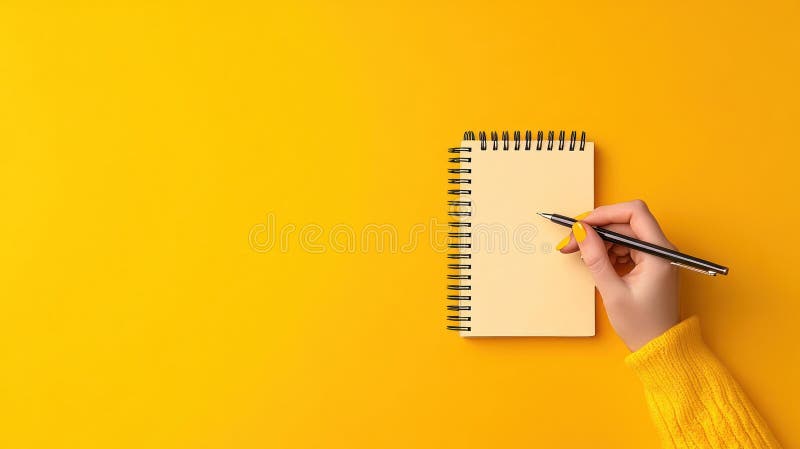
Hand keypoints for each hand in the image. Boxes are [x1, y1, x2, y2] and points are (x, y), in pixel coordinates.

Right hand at [557, 200, 679, 350]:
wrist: (659, 347)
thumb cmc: (642, 325)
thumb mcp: (612, 291)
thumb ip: (596, 258)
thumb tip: (580, 231)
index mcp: (659, 253)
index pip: (634, 212)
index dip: (604, 213)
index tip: (581, 224)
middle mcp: (661, 249)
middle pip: (626, 222)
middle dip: (596, 229)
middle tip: (571, 243)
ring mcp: (656, 255)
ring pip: (624, 232)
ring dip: (600, 240)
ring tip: (582, 256)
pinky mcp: (649, 262)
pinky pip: (626, 245)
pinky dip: (608, 249)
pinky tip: (597, 262)